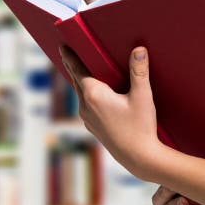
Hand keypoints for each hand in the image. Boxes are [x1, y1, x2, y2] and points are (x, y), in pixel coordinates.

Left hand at [59, 44, 162, 179]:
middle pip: (76, 80)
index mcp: (94, 95)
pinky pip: (86, 104)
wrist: (139, 158)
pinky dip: (86, 93)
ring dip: (79, 80)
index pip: (78, 70)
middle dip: (72, 65)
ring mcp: (87, 118)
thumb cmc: (140, 127)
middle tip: (65, 52)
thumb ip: (139, 71)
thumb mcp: (142, 96)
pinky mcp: (93, 126)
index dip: (70, 57)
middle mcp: (85, 106)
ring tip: (80, 70)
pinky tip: (93, 93)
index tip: (62, 46)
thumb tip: (138, 49)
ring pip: (80, 94)